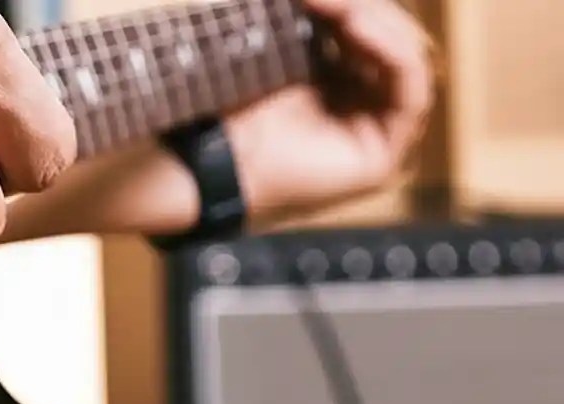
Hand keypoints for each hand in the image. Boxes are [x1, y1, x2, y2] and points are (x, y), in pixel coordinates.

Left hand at [225, 0, 435, 224]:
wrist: (220, 157)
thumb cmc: (241, 108)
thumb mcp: (292, 52)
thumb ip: (325, 22)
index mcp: (348, 87)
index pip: (379, 33)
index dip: (361, 5)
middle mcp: (369, 112)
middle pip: (398, 45)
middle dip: (370, 10)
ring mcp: (380, 138)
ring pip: (409, 63)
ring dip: (379, 24)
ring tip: (343, 6)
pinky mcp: (384, 159)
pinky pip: (412, 95)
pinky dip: (392, 54)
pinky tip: (356, 27)